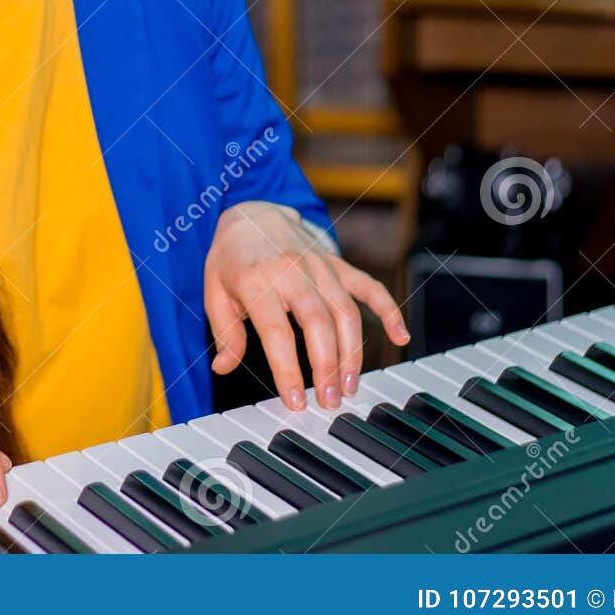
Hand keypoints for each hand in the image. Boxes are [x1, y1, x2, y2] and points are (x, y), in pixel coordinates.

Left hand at [204, 201, 409, 410]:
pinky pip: (368, 286)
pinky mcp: (337, 264)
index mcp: (257, 281)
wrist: (252, 213)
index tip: (296, 401)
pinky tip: (400, 336)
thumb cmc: (232, 258)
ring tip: (350, 386)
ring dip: (352, 352)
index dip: (288, 370)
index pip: (277, 332)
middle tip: (331, 401)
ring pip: (345, 311)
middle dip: (328, 366)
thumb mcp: (214, 292)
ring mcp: (319, 266)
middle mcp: (292, 271)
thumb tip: (222, 368)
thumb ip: (225, 333)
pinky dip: (388, 310)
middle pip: (318, 322)